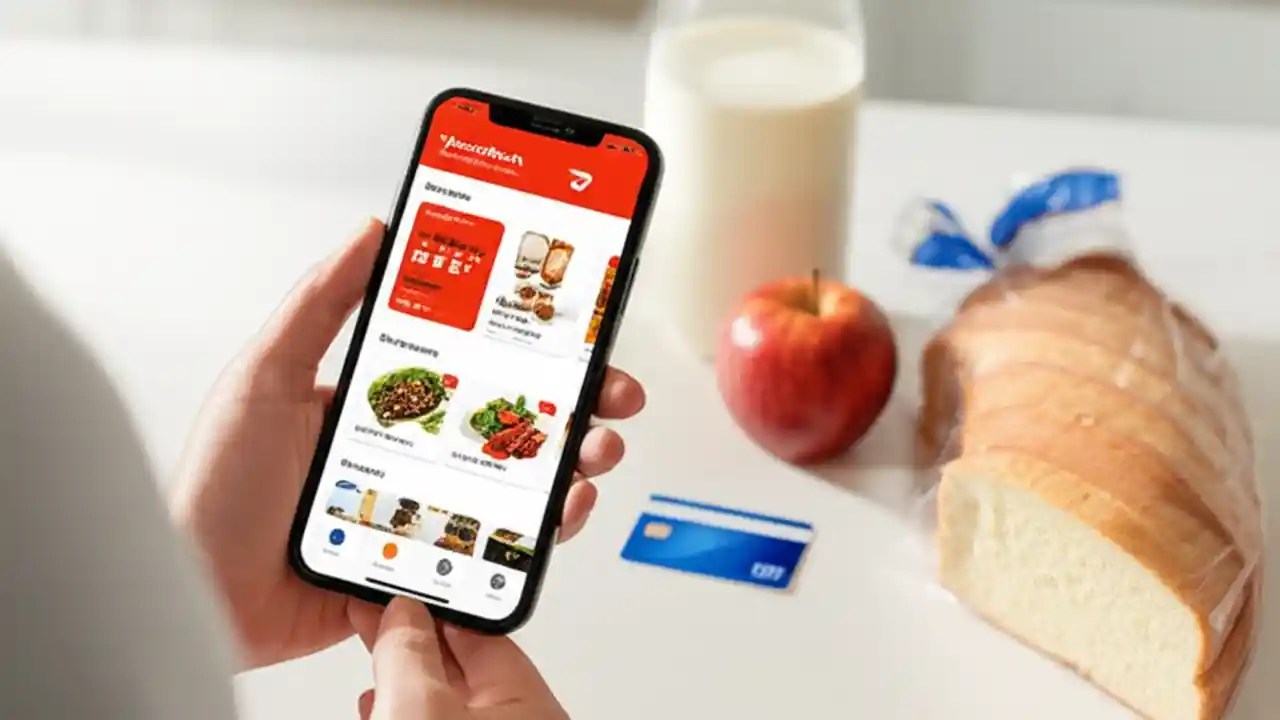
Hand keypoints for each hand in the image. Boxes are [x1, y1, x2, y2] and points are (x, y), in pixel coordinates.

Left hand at [172, 218, 645, 668]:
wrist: (199, 597)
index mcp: (379, 403)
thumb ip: (320, 305)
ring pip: (519, 482)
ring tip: (596, 450)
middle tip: (611, 392)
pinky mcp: (428, 562)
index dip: (528, 345)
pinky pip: (498, 546)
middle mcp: (410, 453)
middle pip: (511, 419)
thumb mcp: (265, 376)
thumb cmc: (215, 489)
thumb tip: (371, 232)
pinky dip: (543, 530)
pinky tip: (560, 512)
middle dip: (576, 403)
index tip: (574, 327)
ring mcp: (424, 509)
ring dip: (573, 461)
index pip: (471, 362)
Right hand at [352, 598, 566, 719]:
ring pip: (441, 700)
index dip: (440, 607)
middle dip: (416, 637)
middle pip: (462, 666)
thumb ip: (410, 652)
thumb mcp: (417, 707)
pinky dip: (400, 710)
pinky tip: (375, 703)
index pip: (486, 636)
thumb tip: (405, 614)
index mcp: (531, 709)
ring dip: (403, 674)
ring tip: (373, 645)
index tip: (406, 589)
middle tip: (381, 609)